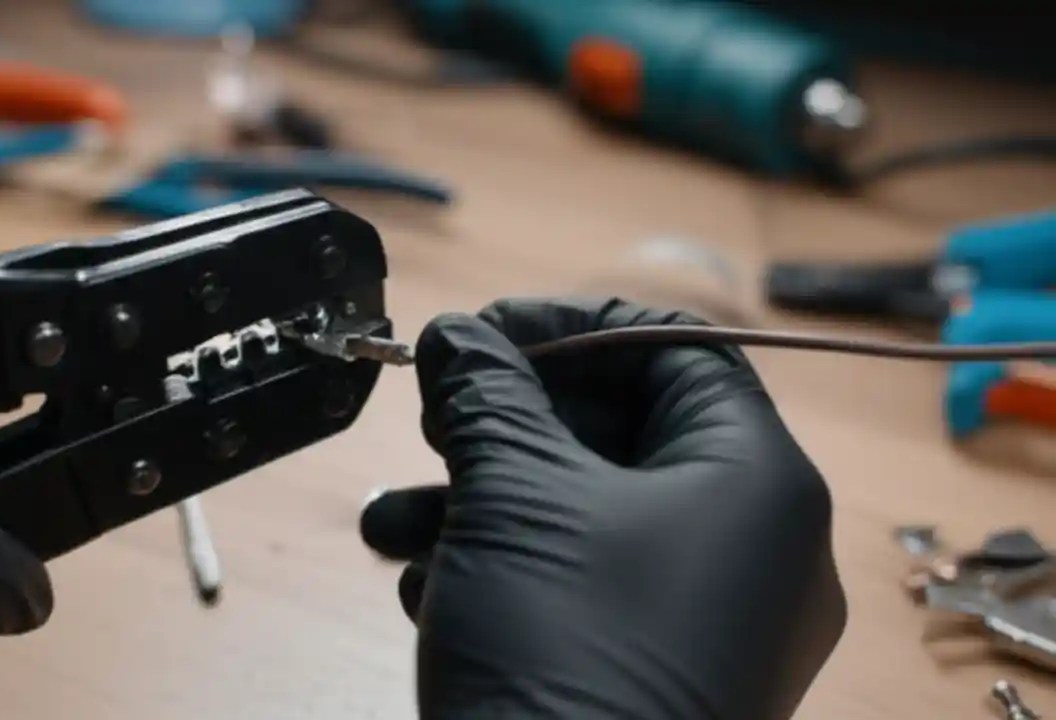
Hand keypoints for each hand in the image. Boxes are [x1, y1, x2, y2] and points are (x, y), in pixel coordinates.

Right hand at [361, 298, 845, 719]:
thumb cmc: (563, 644)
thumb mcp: (512, 495)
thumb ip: (485, 394)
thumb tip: (452, 334)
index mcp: (757, 482)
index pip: (676, 352)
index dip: (570, 329)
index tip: (481, 332)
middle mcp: (756, 550)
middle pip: (624, 436)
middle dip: (505, 427)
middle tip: (432, 422)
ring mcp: (715, 624)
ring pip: (590, 520)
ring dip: (480, 504)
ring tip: (387, 522)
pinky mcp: (664, 678)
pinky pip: (588, 590)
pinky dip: (506, 570)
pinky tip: (422, 587)